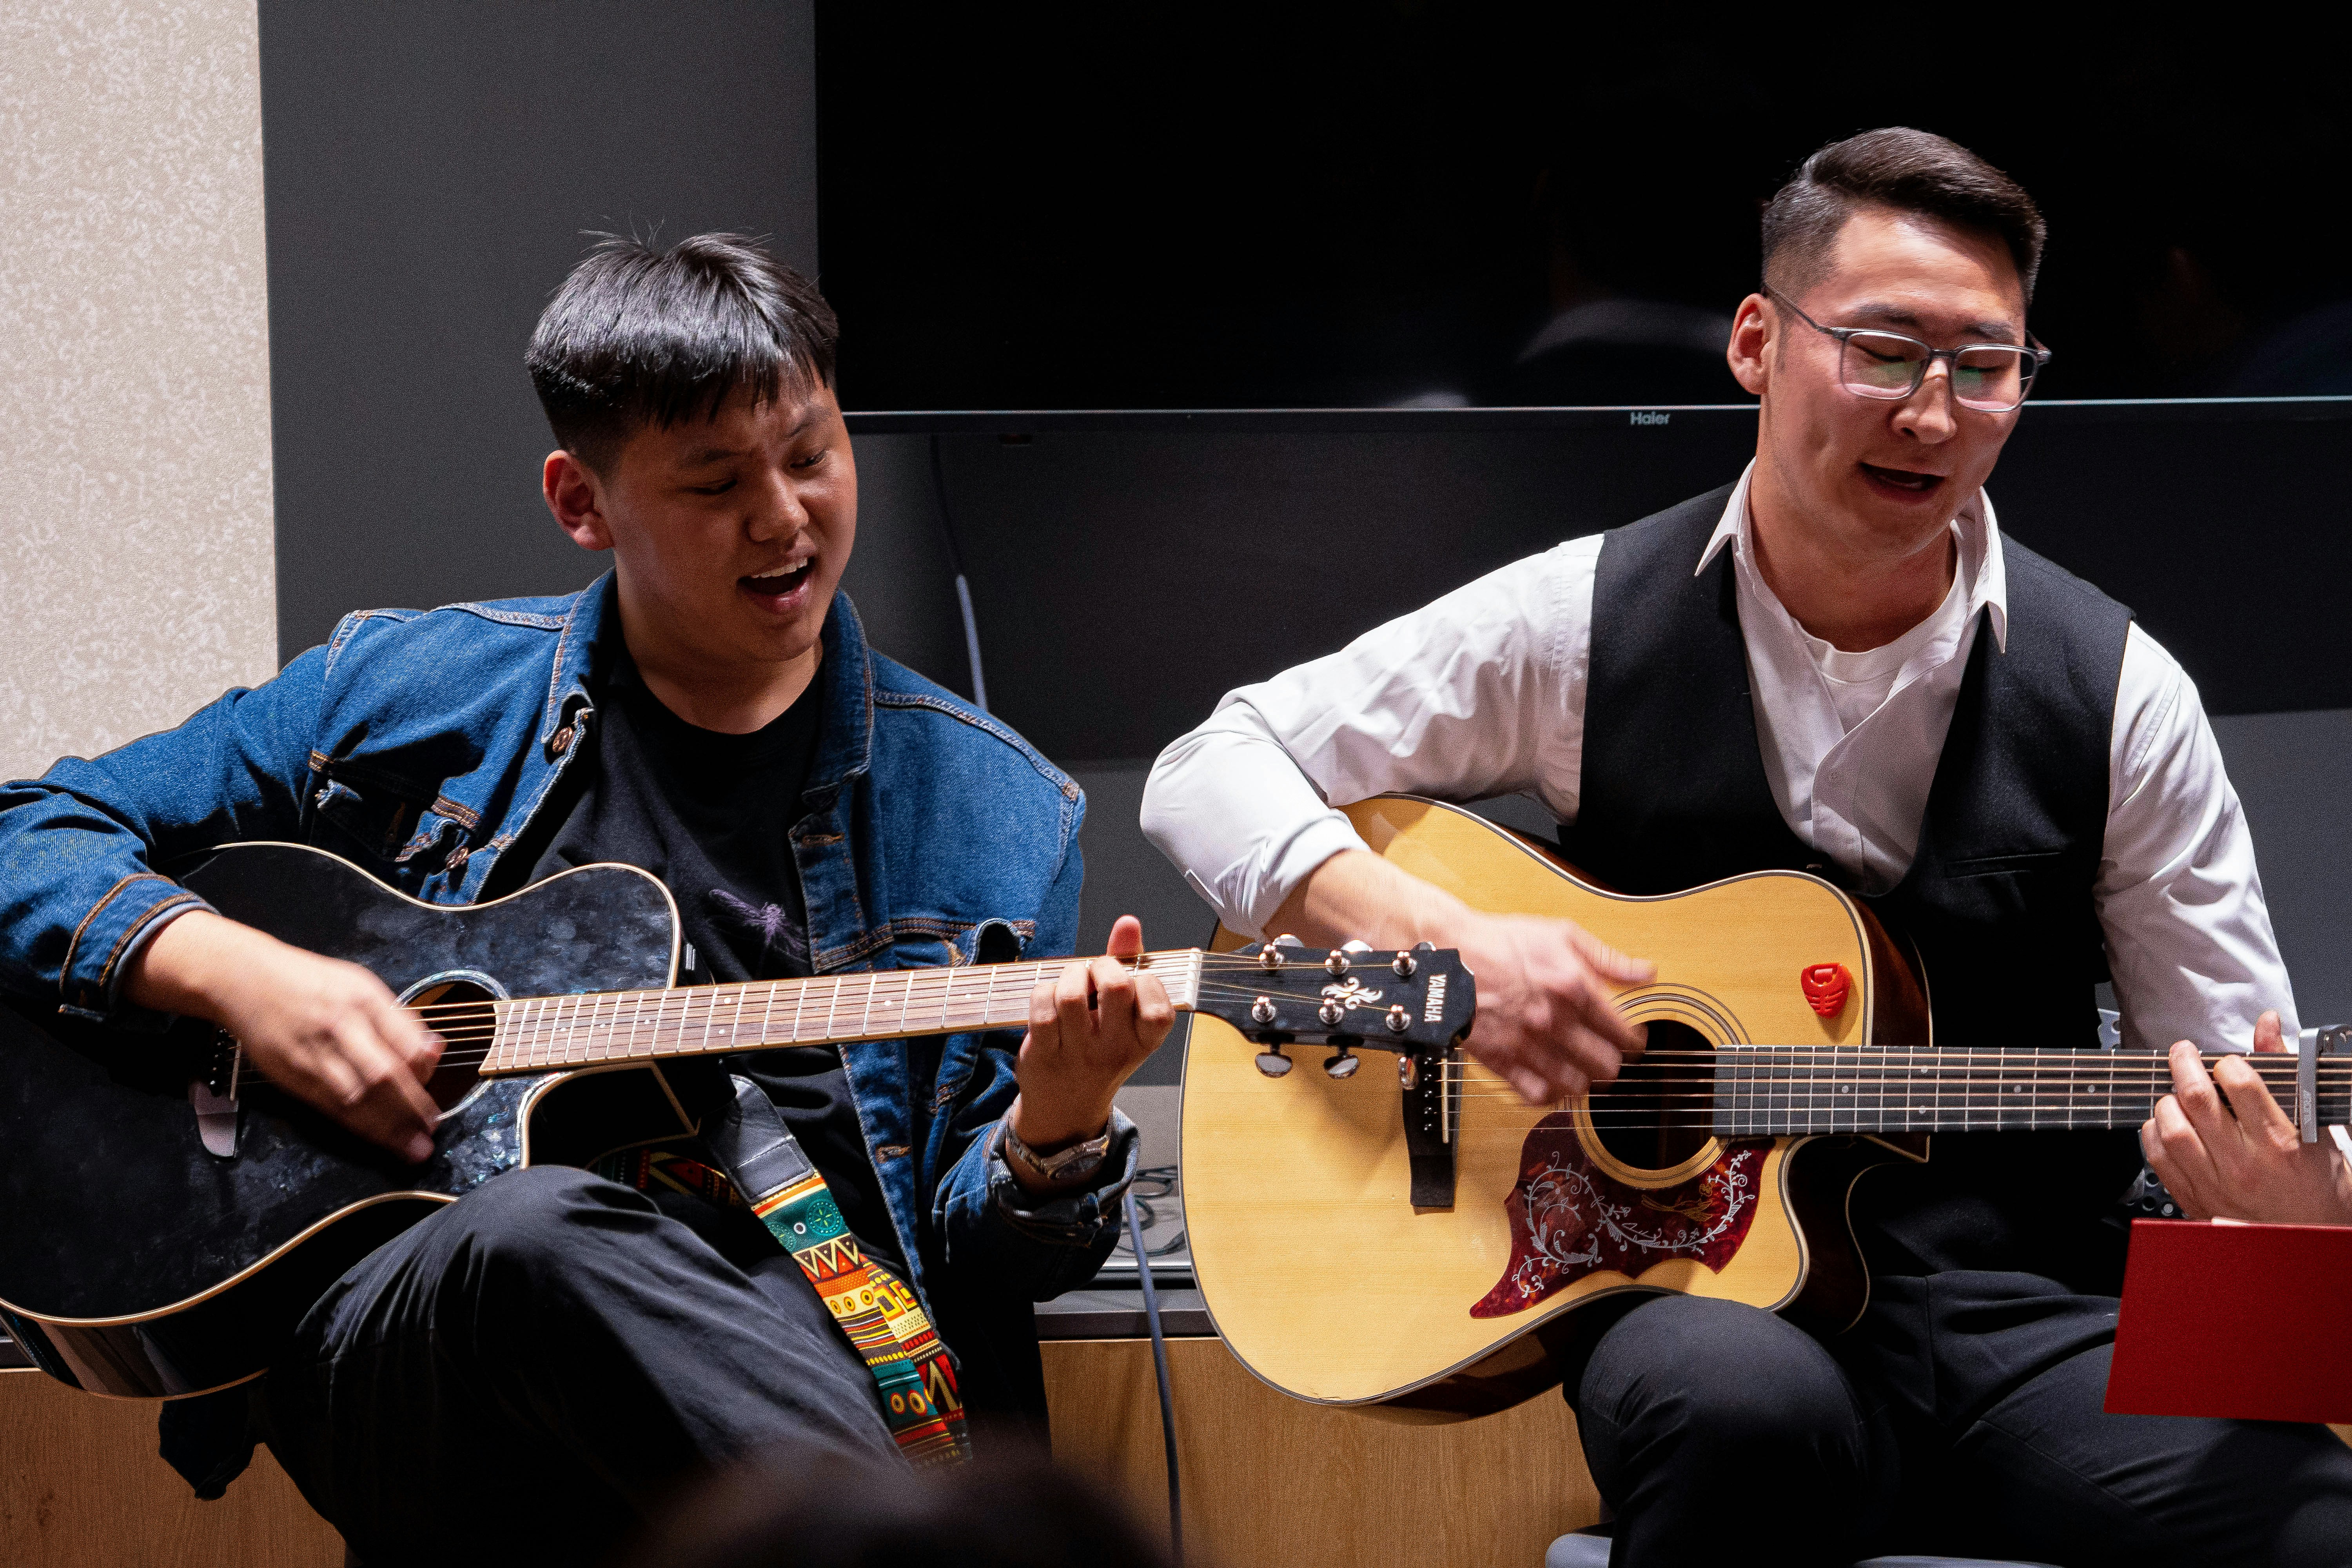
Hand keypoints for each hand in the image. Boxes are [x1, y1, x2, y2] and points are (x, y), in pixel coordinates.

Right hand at [127, 910, 443, 1162]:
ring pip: (356, 1098)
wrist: (244, 978)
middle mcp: (340, 1026)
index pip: (406, 1043)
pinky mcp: (291, 1074)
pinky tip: (376, 1139)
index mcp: (364, 999)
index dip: (427, 1075)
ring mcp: (313, 1053)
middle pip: (383, 1076)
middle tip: (431, 1131)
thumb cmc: (309, 981)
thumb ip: (397, 1019)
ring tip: (412, 1148)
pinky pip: (329, 1105)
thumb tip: (434, 1050)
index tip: (438, 1090)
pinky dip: (356, 1125)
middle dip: (411, 1109)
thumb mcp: (360, 984)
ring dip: (387, 1127)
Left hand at [1005, 915, 1174, 1190]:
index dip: (1146, 982)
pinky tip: (1050, 997)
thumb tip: (1128, 922)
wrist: (1066, 1108)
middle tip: (1096, 974)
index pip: (1159, 1008)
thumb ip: (1129, 965)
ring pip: (1072, 996)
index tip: (1133, 982)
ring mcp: (1079, 1054)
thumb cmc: (1100, 1049)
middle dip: (1103, 965)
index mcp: (1144, 1042)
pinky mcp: (1044, 1054)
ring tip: (1072, 981)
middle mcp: (1115, 1050)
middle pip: (1116, 988)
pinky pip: (1042, 1008)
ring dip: (1070, 975)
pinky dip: (1044, 991)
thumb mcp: (1125, 1018)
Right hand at [1266, 847, 1654, 1106]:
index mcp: (1574, 987)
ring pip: (1576, 1086)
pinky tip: (1553, 1081)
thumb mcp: (1562, 935)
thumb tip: (1648, 973)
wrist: (1449, 955)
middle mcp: (1554, 1021)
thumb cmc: (1503, 941)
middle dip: (1613, 1064)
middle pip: (1606, 1067)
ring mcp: (1527, 1044)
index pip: (1623, 1033)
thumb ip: (1609, 958)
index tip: (1633, 1041)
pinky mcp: (1502, 1061)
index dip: (1635, 1042)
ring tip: (1583, 1070)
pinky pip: (1537, 1095)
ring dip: (1585, 1081)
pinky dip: (1551, 1095)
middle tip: (1609, 1057)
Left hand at [2141, 1010, 2351, 1225]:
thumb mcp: (2313, 1126)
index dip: (2227, 1063)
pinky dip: (2153, 1133)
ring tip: (2175, 1091)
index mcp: (2280, 1142)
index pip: (2241, 1084)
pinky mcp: (2195, 1198)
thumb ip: (2286, 1072)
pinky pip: (2159, 1158)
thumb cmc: (2317, 1183)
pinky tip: (2163, 1123)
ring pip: (2171, 1127)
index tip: (2225, 1063)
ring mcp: (2216, 1183)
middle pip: (2197, 1099)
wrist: (2310, 1237)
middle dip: (2183, 1064)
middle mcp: (2245, 1163)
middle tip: (2183, 1054)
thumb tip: (2267, 1025)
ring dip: (2166, 1100)